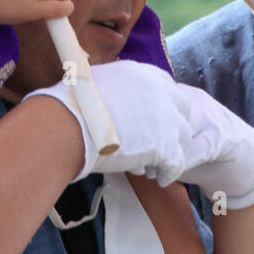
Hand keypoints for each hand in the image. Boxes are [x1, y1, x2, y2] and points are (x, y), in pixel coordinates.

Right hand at [25, 60, 198, 183]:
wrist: (70, 123)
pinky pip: (177, 163)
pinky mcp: (165, 146)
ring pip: (183, 139)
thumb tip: (108, 92)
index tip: (152, 123)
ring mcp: (167, 119)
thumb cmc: (74, 103)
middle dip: (173, 130)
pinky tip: (159, 179)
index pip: (168, 91)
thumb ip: (116, 86)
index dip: (162, 109)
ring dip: (171, 153)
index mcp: (146, 74)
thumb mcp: (100, 80)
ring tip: (155, 166)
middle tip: (158, 145)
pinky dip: (169, 173)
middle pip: (183, 113)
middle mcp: (162, 92)